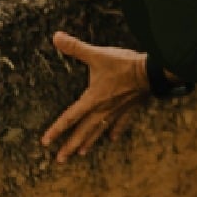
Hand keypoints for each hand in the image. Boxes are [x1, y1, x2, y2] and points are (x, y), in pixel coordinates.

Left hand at [41, 31, 149, 162]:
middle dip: (71, 145)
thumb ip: (76, 47)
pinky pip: (120, 123)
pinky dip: (115, 131)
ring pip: (99, 131)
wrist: (151, 72)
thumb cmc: (123, 64)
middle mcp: (103, 109)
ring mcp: (116, 111)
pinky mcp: (129, 108)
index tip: (45, 142)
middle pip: (83, 131)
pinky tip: (112, 139)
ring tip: (80, 153)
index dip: (56, 129)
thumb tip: (56, 37)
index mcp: (92, 99)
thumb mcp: (97, 54)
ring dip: (89, 142)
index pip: (70, 117)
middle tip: (60, 159)